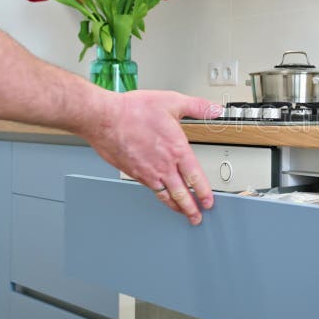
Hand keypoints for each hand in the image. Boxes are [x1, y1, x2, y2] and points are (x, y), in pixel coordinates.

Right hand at [79, 90, 220, 224]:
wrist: (103, 118)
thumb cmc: (133, 110)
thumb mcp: (172, 102)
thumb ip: (197, 107)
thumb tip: (215, 109)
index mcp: (176, 150)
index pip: (195, 178)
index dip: (204, 193)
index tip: (209, 202)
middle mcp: (162, 165)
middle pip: (181, 194)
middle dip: (191, 208)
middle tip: (197, 217)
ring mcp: (146, 171)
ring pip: (165, 195)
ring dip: (175, 206)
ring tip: (181, 212)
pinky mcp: (132, 172)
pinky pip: (150, 188)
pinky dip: (158, 195)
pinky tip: (160, 195)